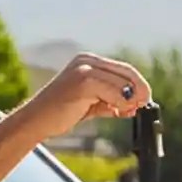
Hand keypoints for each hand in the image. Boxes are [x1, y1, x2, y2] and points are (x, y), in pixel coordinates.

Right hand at [23, 53, 150, 138]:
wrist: (36, 121)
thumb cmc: (60, 112)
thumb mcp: (91, 103)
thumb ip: (111, 101)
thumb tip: (135, 104)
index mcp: (88, 61)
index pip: (123, 68)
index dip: (138, 84)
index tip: (145, 100)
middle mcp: (86, 60)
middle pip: (126, 72)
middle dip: (139, 91)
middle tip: (143, 105)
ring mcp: (83, 69)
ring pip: (121, 83)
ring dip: (130, 100)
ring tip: (128, 112)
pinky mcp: (82, 82)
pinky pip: (112, 92)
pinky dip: (120, 104)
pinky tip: (117, 113)